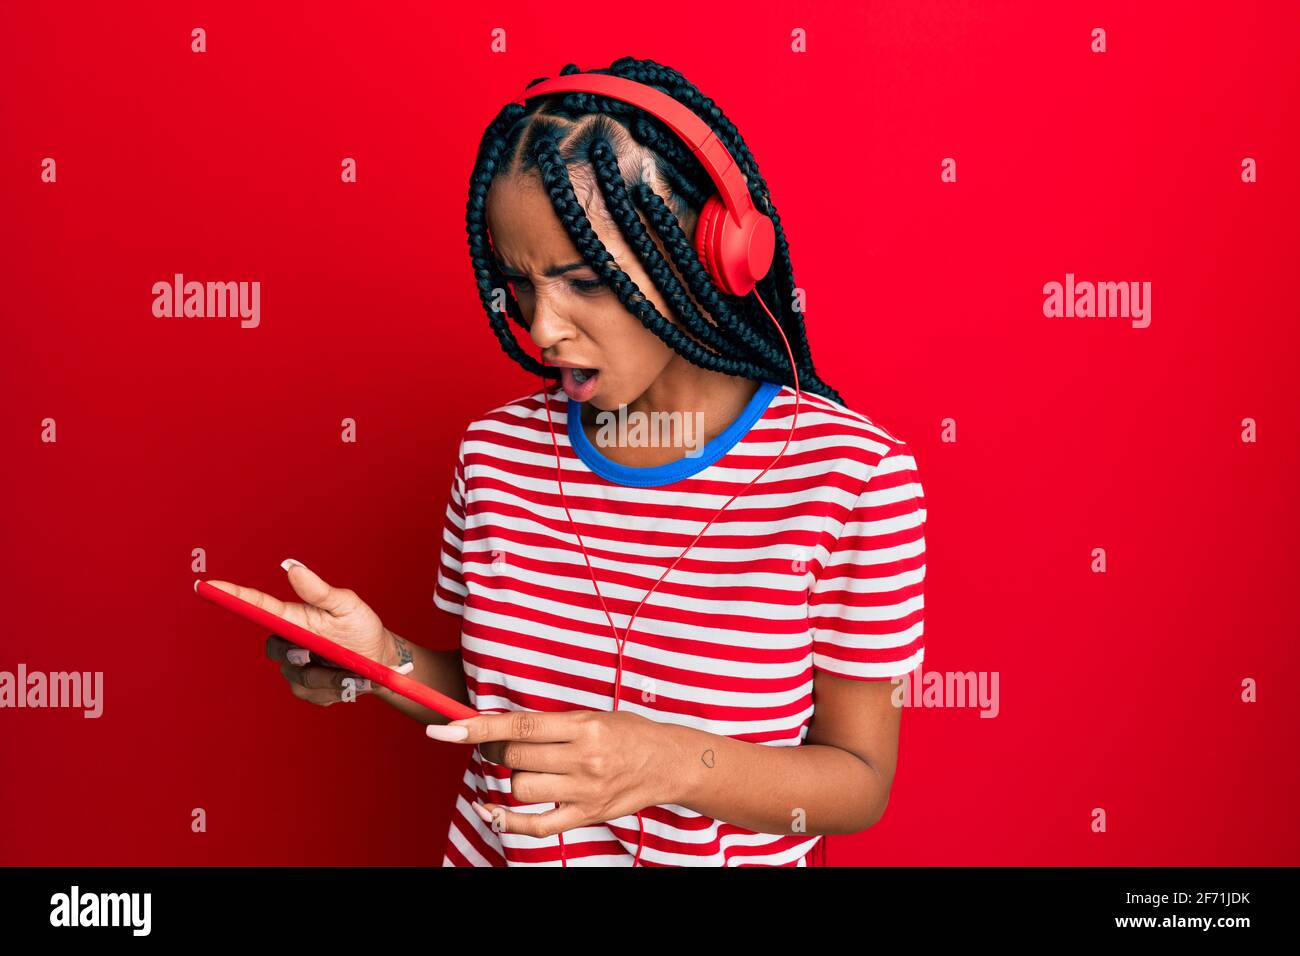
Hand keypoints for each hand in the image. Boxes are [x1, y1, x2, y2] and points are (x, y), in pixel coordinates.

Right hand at [204, 559, 400, 706]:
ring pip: (299, 677)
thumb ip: (319, 591)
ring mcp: (294, 667)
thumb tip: (292, 567)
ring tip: (354, 670)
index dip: (232, 595)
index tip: (209, 585)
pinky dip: (335, 689)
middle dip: (299, 654)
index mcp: (293, 616)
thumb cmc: (362, 628)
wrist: (381, 662)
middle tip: (318, 653)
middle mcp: (288, 641)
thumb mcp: (347, 605)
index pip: (256, 606)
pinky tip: (350, 680)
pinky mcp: (305, 689)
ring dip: (330, 676)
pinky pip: (311, 695)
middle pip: (274, 649)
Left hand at [426, 709, 681, 837]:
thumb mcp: (591, 715)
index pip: (520, 725)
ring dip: (510, 778)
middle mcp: (583, 758)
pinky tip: (493, 811)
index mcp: (583, 726)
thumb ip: (550, 724)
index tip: (446, 730)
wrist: (668, 762)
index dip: (478, 728)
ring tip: (523, 769)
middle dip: (497, 749)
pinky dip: (508, 820)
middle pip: (515, 757)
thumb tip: (500, 728)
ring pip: (520, 788)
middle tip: (500, 745)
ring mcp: (584, 790)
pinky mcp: (586, 815)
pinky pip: (536, 825)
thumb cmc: (627, 732)